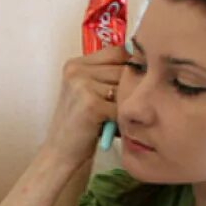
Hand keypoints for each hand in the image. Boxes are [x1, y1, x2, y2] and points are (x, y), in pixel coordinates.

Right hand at [41, 44, 129, 169]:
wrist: (61, 154)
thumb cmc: (80, 125)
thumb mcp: (89, 93)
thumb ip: (108, 76)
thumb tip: (145, 62)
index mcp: (75, 65)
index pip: (117, 51)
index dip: (130, 67)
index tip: (133, 83)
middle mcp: (76, 71)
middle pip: (123, 69)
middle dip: (129, 89)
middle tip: (121, 107)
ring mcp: (81, 86)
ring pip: (125, 88)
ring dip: (126, 105)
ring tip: (115, 118)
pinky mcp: (90, 105)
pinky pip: (121, 107)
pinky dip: (122, 120)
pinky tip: (112, 128)